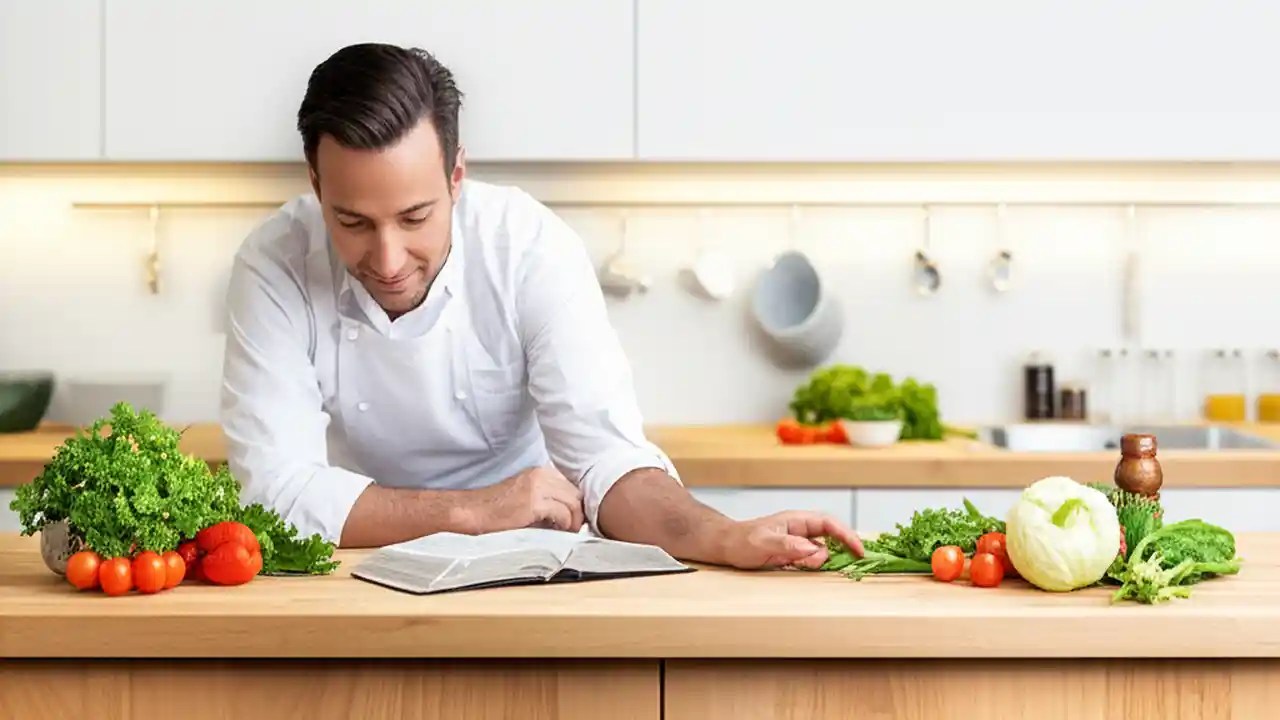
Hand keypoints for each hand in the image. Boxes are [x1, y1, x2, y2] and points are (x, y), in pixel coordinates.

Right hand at [461, 465, 584, 533]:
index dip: (575, 505)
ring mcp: (538, 486)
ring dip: (573, 520)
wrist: (472, 512)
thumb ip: (547, 499)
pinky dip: (564, 525)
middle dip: (578, 513)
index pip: (570, 486)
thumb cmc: (497, 510)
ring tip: (566, 533)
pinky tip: (557, 533)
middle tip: (572, 529)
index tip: (572, 520)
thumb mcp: (526, 497)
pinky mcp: (533, 502)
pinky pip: (562, 512)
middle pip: (575, 492)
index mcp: (540, 471)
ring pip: (573, 502)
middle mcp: (541, 474)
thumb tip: (570, 516)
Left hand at [717, 511, 863, 569]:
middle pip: (830, 538)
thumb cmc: (741, 540)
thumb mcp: (764, 542)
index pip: (829, 524)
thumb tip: (813, 549)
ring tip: (796, 565)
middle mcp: (800, 530)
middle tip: (825, 563)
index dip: (847, 535)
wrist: (725, 546)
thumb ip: (788, 545)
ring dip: (817, 562)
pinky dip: (811, 567)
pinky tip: (798, 568)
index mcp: (797, 520)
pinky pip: (810, 561)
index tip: (858, 550)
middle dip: (834, 552)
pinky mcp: (793, 555)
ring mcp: (797, 543)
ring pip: (821, 552)